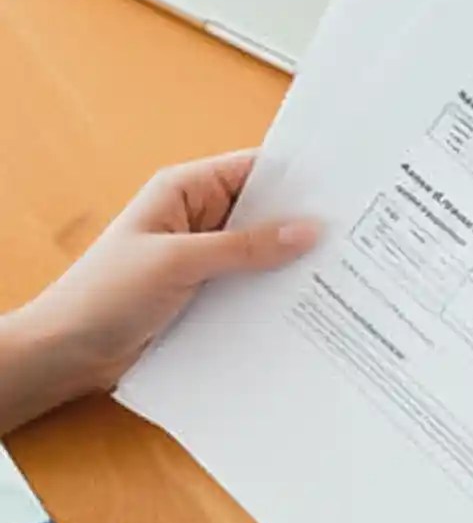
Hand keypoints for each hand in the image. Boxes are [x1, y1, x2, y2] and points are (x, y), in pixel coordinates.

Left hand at [0, 150, 318, 428]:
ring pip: (263, 252)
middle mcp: (200, 219)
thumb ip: (245, 247)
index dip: (297, 177)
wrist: (67, 353)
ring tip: (342, 272)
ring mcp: (206, 258)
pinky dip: (276, 293)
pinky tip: (308, 303)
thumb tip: (306, 230)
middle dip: (304, 224)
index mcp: (186, 191)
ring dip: (292, 264)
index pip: (254, 170)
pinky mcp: (209, 293)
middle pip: (265, 212)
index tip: (344, 188)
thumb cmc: (105, 294)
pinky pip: (253, 285)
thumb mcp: (178, 262)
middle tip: (355, 235)